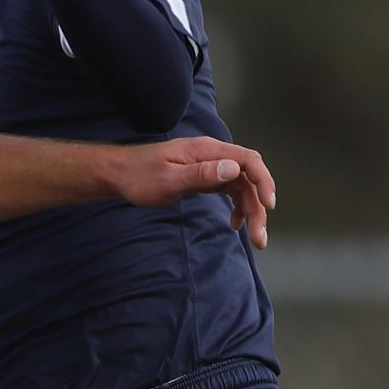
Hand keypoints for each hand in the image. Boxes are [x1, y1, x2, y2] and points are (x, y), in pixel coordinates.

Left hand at [108, 136, 275, 247]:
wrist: (120, 174)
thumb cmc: (139, 176)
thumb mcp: (167, 178)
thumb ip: (200, 174)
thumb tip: (233, 170)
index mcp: (208, 150)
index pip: (248, 161)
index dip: (263, 181)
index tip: (268, 205)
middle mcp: (213, 156)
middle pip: (248, 178)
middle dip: (258, 206)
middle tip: (260, 238)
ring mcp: (210, 166)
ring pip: (241, 187)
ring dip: (251, 210)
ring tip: (255, 238)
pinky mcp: (204, 177)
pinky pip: (229, 190)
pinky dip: (237, 206)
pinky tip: (234, 224)